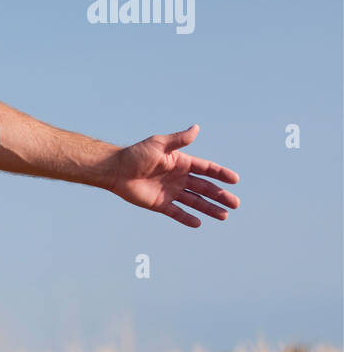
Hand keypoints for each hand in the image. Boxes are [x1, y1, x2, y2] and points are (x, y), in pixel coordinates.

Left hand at [110, 124, 239, 226]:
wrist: (115, 170)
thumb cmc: (136, 155)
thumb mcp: (159, 144)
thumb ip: (179, 140)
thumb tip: (196, 128)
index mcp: (180, 163)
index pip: (206, 169)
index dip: (220, 174)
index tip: (235, 180)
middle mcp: (178, 178)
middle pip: (204, 188)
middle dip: (220, 196)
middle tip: (235, 204)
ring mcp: (170, 192)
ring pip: (194, 201)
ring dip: (209, 208)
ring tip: (224, 216)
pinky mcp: (159, 204)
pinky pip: (176, 212)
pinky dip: (187, 218)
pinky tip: (199, 223)